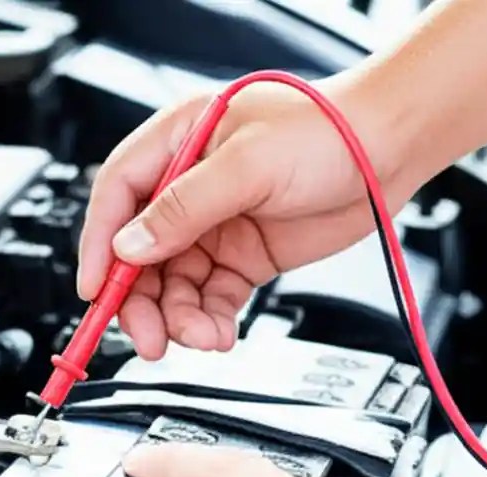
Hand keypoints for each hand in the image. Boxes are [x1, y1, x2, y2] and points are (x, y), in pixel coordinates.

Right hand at [77, 74, 419, 359]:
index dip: (99, 245)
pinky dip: (210, 319)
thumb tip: (130, 247)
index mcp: (176, 141)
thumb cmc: (327, 129)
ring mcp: (216, 223)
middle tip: (147, 337)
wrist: (390, 150)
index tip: (96, 289)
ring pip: (174, 283)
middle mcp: (189, 184)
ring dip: (179, 316)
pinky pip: (212, 297)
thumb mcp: (245, 164)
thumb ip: (183, 208)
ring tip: (199, 336)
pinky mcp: (244, 255)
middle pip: (139, 252)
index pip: (118, 196)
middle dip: (138, 299)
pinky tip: (218, 333)